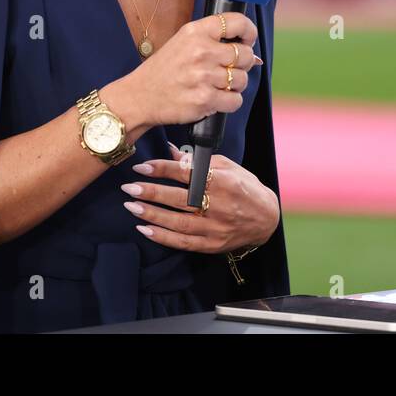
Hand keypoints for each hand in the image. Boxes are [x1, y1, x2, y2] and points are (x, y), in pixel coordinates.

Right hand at [109, 13, 262, 128]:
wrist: (140, 96)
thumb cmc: (163, 70)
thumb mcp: (183, 42)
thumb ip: (214, 42)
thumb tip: (254, 56)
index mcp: (195, 32)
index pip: (237, 22)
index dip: (249, 32)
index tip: (248, 40)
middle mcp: (201, 51)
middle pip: (245, 54)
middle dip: (242, 64)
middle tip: (229, 69)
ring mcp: (203, 76)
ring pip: (242, 79)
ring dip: (235, 85)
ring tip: (218, 85)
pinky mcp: (204, 100)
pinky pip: (235, 100)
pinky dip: (229, 102)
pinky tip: (215, 98)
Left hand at [120, 143, 278, 253]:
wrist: (267, 218)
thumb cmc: (245, 187)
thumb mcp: (227, 166)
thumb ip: (199, 161)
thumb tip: (171, 150)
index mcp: (223, 181)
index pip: (186, 174)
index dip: (162, 169)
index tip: (141, 166)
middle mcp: (219, 204)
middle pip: (179, 198)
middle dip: (151, 192)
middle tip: (129, 187)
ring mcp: (215, 227)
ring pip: (178, 222)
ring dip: (152, 215)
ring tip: (131, 206)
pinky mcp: (212, 244)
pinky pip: (183, 242)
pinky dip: (162, 237)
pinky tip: (144, 229)